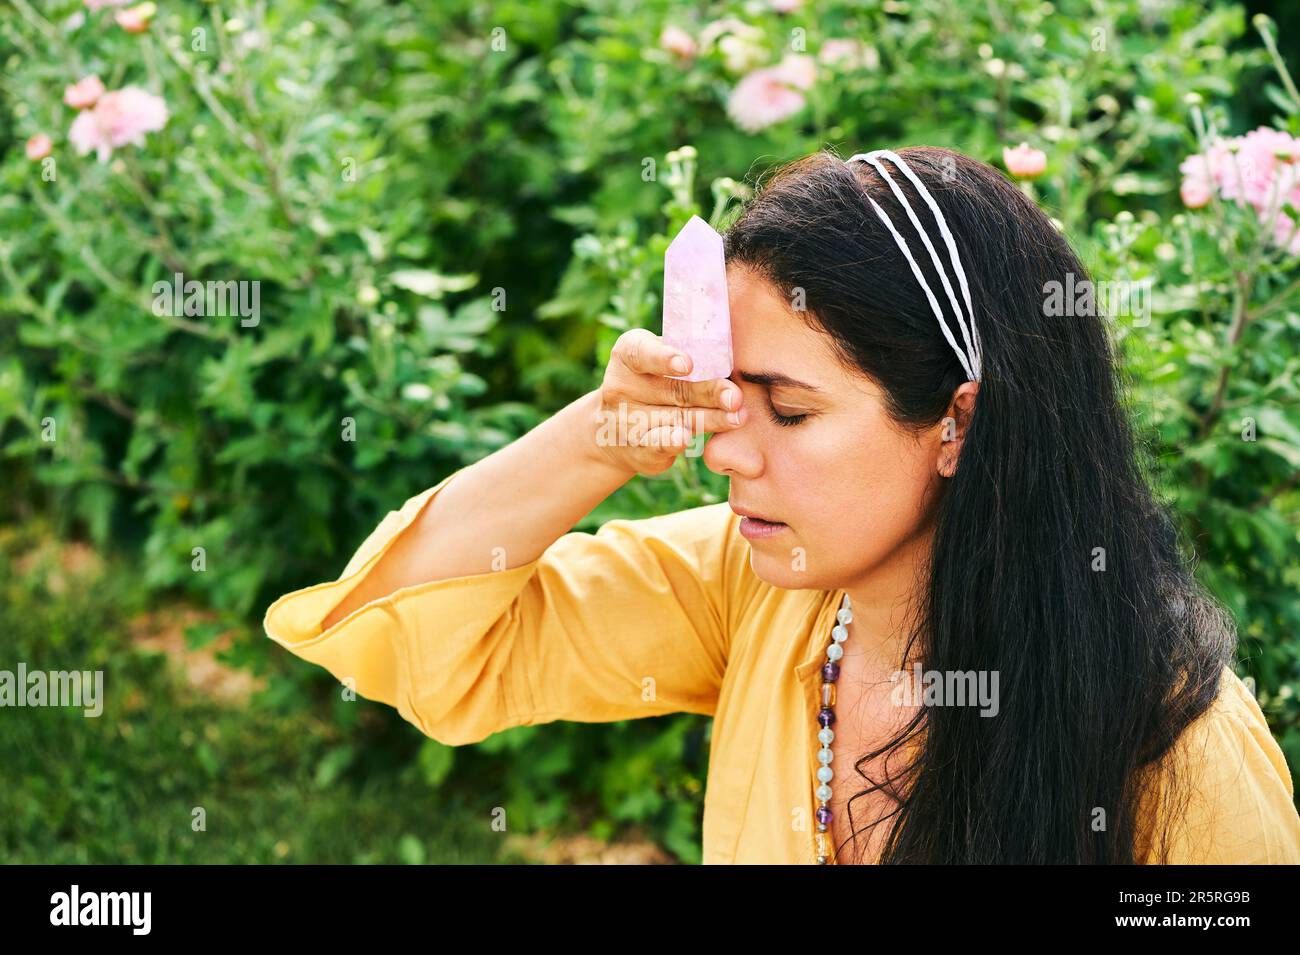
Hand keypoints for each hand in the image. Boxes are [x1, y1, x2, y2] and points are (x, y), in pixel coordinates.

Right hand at [589, 328, 745, 476]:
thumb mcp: (659, 360)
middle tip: (735, 396)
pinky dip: (671, 441)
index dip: (664, 358)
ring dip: (708, 419)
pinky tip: (686, 439)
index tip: (688, 364)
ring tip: (736, 418)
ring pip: (673, 418)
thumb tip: (728, 356)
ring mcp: (625, 420)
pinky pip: (656, 444)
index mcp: (627, 355)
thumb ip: (686, 354)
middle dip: (707, 392)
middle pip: (671, 390)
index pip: (642, 353)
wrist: (616, 428)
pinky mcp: (636, 448)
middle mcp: (621, 387)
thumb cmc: (653, 382)